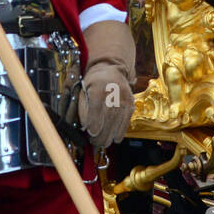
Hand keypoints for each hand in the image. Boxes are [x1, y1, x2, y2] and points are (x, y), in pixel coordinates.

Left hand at [77, 20, 135, 148]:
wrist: (111, 70)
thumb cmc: (93, 82)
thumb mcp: (83, 90)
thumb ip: (83, 108)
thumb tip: (84, 127)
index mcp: (97, 87)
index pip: (96, 107)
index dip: (94, 122)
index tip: (90, 133)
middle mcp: (112, 91)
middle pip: (108, 116)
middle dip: (101, 133)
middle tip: (95, 143)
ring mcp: (123, 97)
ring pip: (117, 120)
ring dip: (110, 135)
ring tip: (104, 143)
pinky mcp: (130, 102)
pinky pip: (126, 120)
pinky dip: (121, 131)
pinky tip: (115, 138)